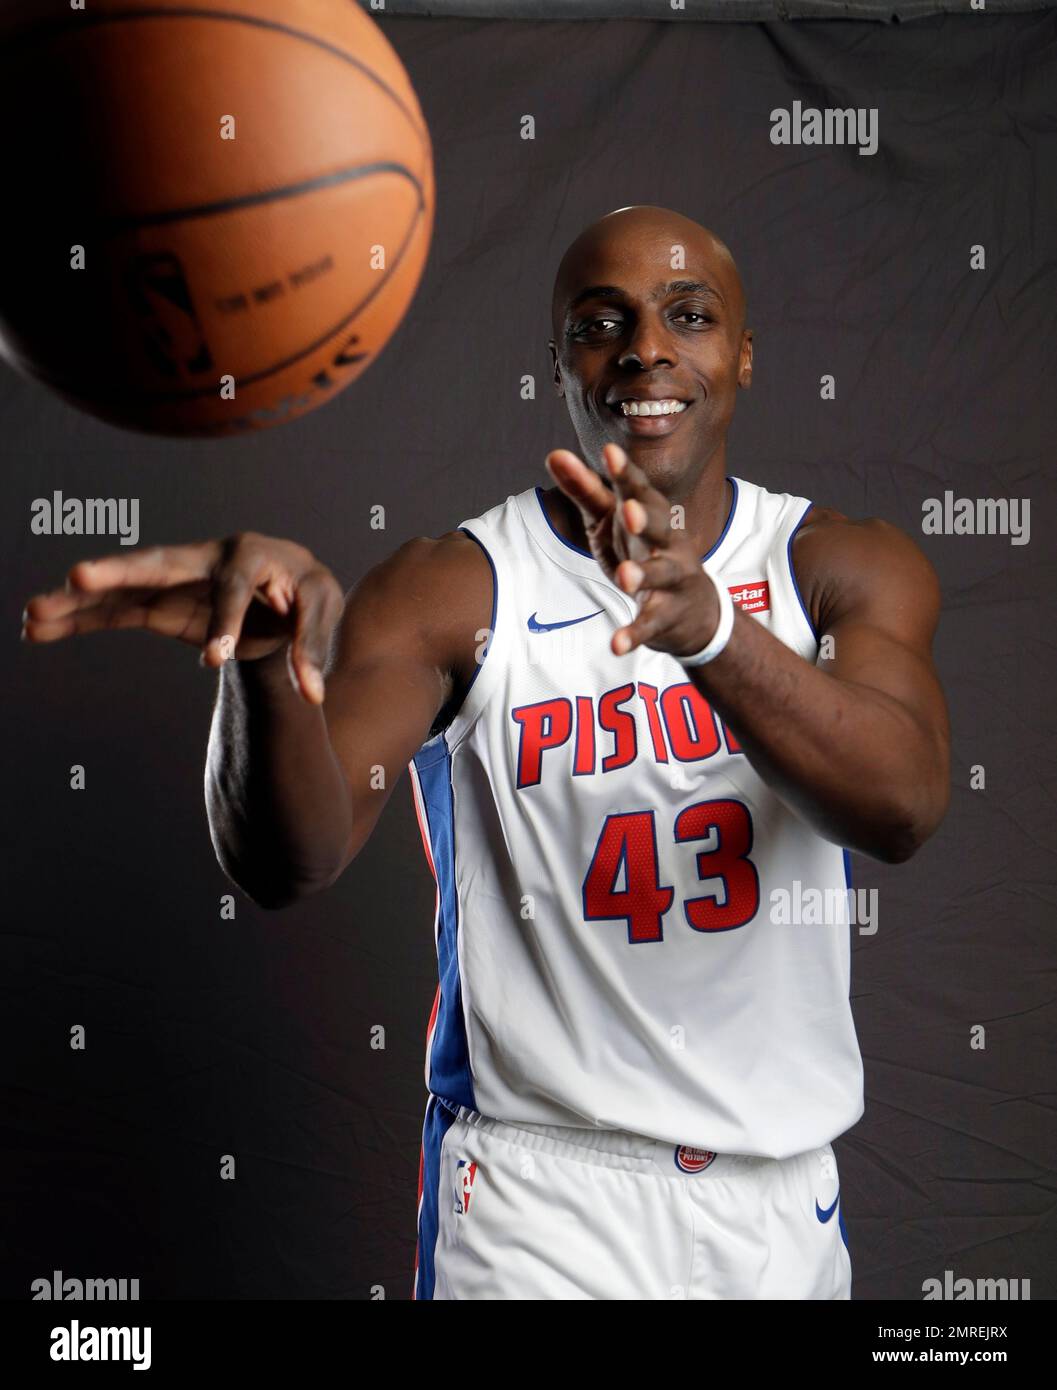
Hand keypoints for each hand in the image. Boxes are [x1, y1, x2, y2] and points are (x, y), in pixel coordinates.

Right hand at [21, 532, 344, 703]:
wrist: (290, 587)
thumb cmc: (308, 593)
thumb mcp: (323, 612)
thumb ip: (315, 648)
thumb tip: (314, 694)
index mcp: (252, 556)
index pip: (234, 588)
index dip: (226, 620)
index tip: (216, 660)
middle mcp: (206, 559)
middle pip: (158, 564)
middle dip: (118, 572)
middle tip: (77, 577)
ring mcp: (177, 579)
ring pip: (124, 588)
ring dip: (79, 602)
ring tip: (33, 615)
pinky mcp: (160, 602)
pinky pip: (115, 611)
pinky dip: (81, 620)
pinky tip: (40, 629)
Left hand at [544, 443, 719, 660]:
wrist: (694, 612)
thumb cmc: (644, 553)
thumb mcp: (611, 523)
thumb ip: (585, 490)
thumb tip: (553, 453)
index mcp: (652, 515)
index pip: (639, 490)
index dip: (626, 474)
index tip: (609, 452)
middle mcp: (669, 543)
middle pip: (659, 528)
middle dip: (644, 519)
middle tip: (627, 509)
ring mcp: (673, 580)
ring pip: (661, 575)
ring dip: (643, 575)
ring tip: (625, 577)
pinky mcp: (667, 616)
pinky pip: (651, 625)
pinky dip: (635, 635)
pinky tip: (617, 645)